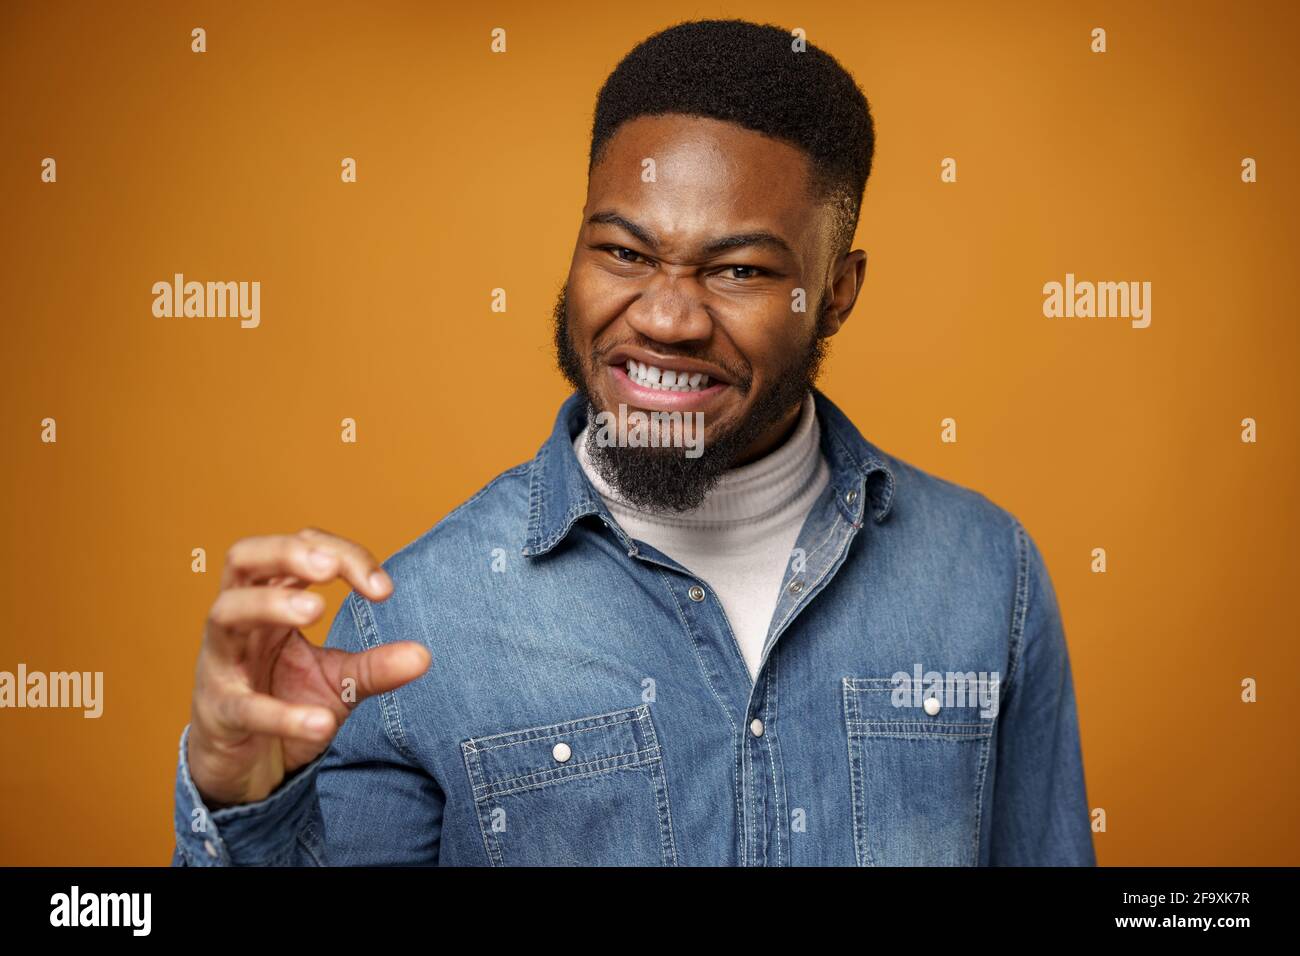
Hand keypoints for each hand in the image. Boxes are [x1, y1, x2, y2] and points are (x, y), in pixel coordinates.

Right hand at [186, 527, 429, 807]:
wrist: (247, 764)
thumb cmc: (286, 699)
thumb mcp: (339, 680)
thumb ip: (376, 665)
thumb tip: (424, 656)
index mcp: (270, 599)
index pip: (299, 549)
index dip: (341, 554)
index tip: (384, 589)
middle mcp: (240, 620)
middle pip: (243, 558)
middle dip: (287, 551)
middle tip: (330, 567)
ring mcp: (221, 663)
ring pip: (226, 613)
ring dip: (271, 604)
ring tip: (316, 608)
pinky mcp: (219, 713)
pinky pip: (244, 707)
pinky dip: (283, 714)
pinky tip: (322, 722)